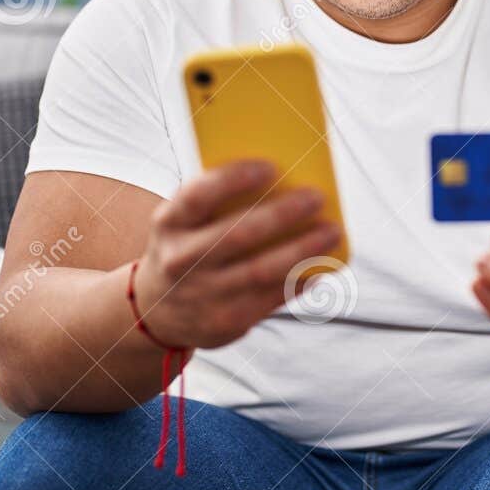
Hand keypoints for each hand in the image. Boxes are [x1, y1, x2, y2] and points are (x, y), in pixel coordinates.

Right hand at [130, 159, 340, 350]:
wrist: (157, 309)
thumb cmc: (187, 247)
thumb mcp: (183, 221)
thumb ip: (216, 203)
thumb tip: (285, 178)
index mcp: (169, 224)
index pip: (197, 197)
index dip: (232, 180)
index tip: (270, 167)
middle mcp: (180, 260)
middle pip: (237, 235)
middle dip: (281, 215)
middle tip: (316, 197)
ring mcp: (202, 295)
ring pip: (261, 271)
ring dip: (303, 250)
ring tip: (332, 232)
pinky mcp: (224, 323)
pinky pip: (271, 300)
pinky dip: (300, 281)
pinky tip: (321, 267)